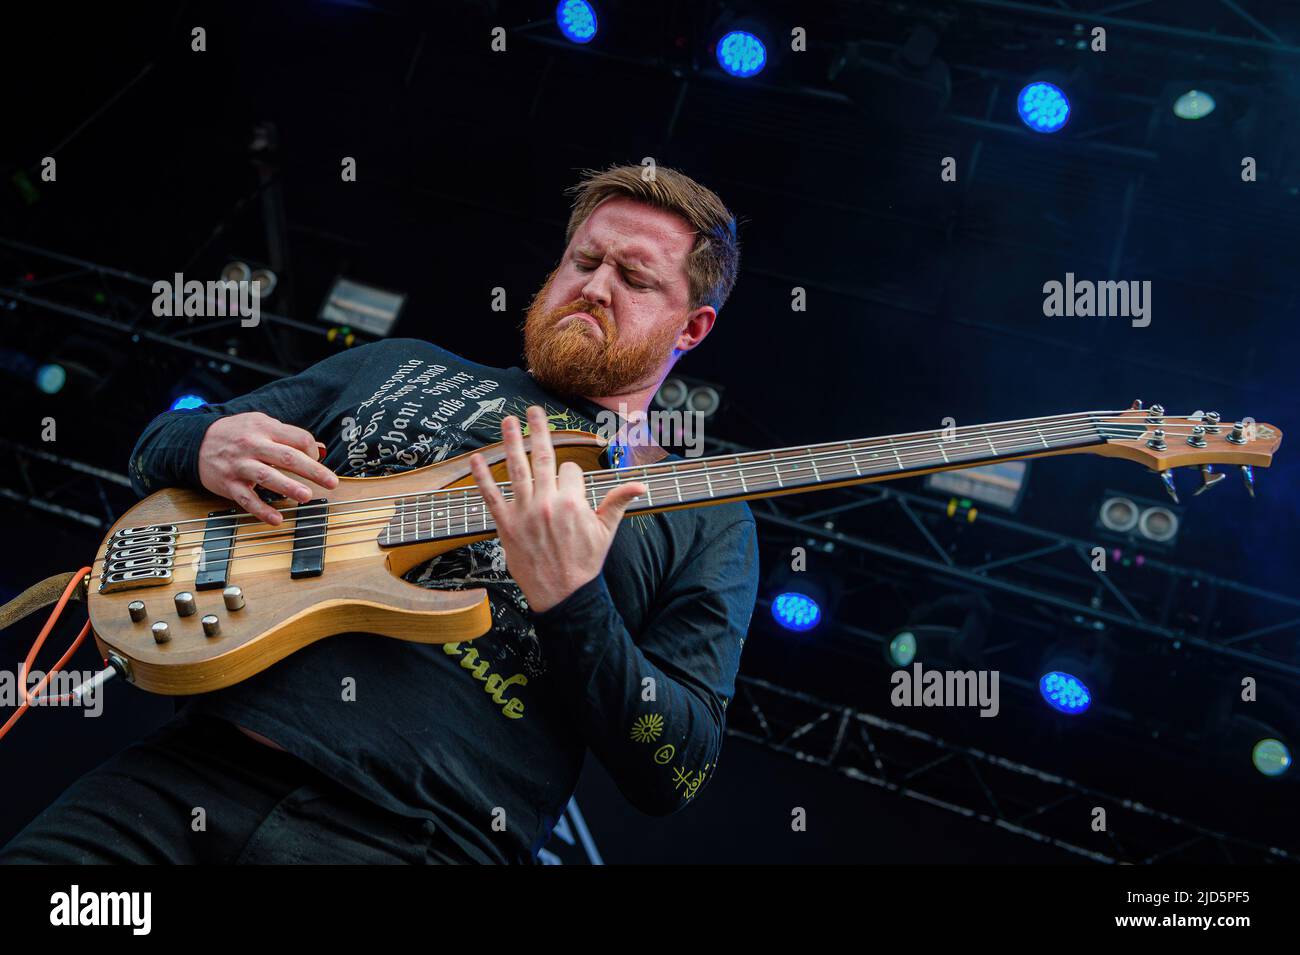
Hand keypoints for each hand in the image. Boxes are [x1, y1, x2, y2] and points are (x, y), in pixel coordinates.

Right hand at [198, 411, 338, 524]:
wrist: (195, 442)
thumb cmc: (235, 433)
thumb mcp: (259, 423)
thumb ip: (286, 435)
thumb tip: (317, 451)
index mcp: (264, 428)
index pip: (296, 439)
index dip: (312, 451)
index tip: (318, 462)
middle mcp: (252, 446)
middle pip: (287, 457)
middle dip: (312, 470)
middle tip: (330, 482)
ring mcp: (240, 466)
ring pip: (267, 477)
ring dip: (289, 487)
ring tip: (306, 496)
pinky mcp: (229, 484)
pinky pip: (247, 499)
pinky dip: (262, 510)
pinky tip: (277, 519)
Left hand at [468, 405, 645, 613]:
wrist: (563, 594)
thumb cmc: (585, 563)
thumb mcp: (607, 531)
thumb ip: (619, 502)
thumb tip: (641, 485)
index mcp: (573, 502)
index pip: (569, 470)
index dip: (571, 475)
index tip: (570, 486)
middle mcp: (547, 502)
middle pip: (543, 457)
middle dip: (539, 431)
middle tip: (533, 412)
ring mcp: (524, 512)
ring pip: (517, 468)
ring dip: (512, 441)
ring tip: (508, 421)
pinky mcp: (506, 525)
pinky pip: (491, 496)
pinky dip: (482, 477)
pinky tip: (476, 459)